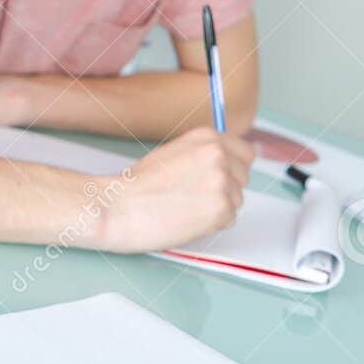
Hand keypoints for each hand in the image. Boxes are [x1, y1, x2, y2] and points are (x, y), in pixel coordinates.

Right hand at [96, 127, 255, 252]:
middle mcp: (219, 155)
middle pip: (244, 178)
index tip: (218, 179)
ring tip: (186, 208)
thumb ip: (205, 154)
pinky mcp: (220, 208)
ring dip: (218, 208)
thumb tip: (232, 163)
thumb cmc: (139, 185)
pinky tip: (188, 219)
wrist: (116, 207)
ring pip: (237, 201)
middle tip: (194, 196)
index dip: (233, 169)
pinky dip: (213, 225)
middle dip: (226, 190)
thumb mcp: (176, 153)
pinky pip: (230, 220)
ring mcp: (221, 181)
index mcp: (207, 138)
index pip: (246, 153)